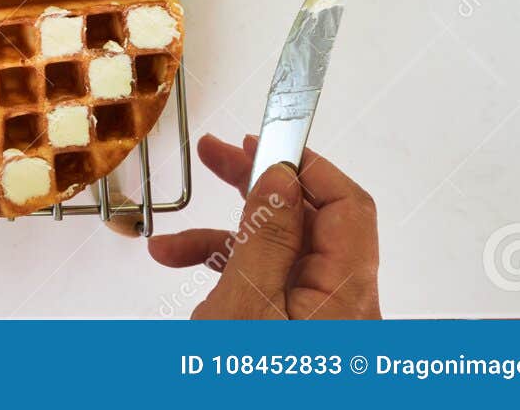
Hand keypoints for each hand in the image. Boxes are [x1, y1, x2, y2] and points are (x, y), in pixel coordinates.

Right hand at [147, 134, 380, 319]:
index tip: (261, 143)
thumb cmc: (245, 377)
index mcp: (347, 293)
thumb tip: (279, 178)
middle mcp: (344, 305)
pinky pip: (267, 285)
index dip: (306, 166)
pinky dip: (225, 272)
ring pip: (278, 255)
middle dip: (253, 188)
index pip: (348, 205)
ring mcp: (320, 320)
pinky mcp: (295, 332)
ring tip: (171, 242)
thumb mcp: (246, 302)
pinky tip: (181, 270)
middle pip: (309, 223)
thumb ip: (266, 237)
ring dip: (222, 238)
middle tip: (215, 155)